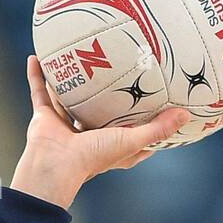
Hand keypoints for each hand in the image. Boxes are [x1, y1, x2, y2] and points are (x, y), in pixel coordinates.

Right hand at [9, 55, 189, 209]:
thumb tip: (185, 114)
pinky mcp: (45, 117)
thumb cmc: (93, 157)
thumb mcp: (131, 141)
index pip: (134, 132)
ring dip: (71, 81)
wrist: (54, 165)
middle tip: (122, 69)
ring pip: (69, 97)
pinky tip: (37, 57)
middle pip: (101, 110)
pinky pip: (40, 92)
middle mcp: (89, 134)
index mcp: (111, 144)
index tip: (158, 103)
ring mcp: (66, 124)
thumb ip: (157, 129)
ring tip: (77, 57)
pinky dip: (37, 76)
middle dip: (110, 94)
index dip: (146, 120)